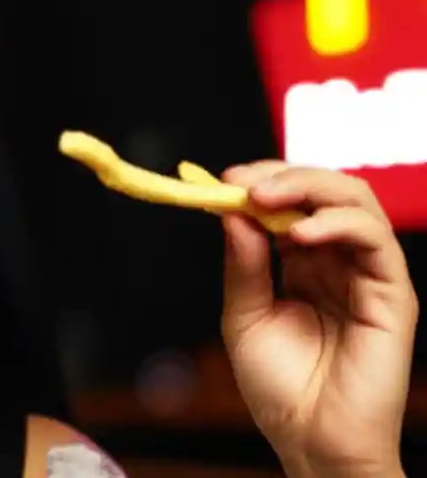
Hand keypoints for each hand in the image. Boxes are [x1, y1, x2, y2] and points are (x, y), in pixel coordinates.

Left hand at [220, 161, 417, 477]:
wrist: (309, 441)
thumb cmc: (280, 389)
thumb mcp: (244, 316)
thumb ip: (242, 265)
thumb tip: (232, 213)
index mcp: (304, 264)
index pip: (293, 202)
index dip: (263, 182)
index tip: (224, 180)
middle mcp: (339, 263)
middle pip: (327, 192)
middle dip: (284, 176)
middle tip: (243, 182)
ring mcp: (368, 275)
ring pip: (357, 203)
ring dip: (310, 188)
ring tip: (267, 198)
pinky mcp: (391, 295)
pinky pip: (375, 241)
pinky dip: (339, 223)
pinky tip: (302, 232)